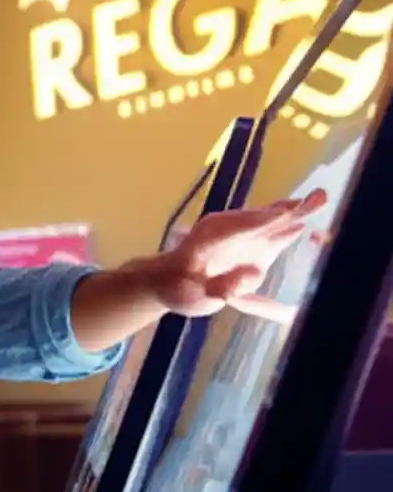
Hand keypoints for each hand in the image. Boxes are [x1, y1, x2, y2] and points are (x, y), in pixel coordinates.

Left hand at [148, 189, 326, 318]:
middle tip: (318, 197)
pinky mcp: (255, 249)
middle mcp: (229, 232)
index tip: (287, 212)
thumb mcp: (195, 293)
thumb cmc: (179, 286)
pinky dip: (290, 229)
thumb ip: (225, 287)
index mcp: (209, 238)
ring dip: (294, 213)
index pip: (241, 228)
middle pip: (263, 220)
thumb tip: (254, 273)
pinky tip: (307, 226)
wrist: (172, 281)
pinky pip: (276, 237)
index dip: (265, 220)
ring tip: (319, 200)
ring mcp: (243, 239)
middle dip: (288, 211)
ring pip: (272, 224)